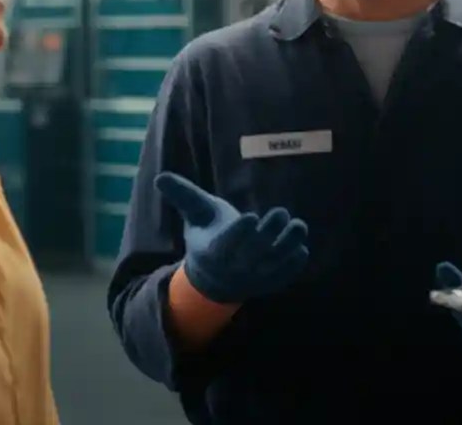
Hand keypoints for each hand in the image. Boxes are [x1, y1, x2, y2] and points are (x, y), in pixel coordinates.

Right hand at [156, 172, 309, 304]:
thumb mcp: (196, 215)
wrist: (214, 276)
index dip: (239, 233)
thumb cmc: (207, 235)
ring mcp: (252, 280)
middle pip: (253, 254)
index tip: (252, 215)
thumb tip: (160, 177)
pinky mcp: (267, 285)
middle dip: (269, 234)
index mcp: (212, 252)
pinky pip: (283, 277)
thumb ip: (184, 196)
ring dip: (287, 246)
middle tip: (281, 213)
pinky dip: (294, 265)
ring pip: (272, 265)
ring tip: (299, 226)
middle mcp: (233, 269)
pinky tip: (301, 247)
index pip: (226, 246)